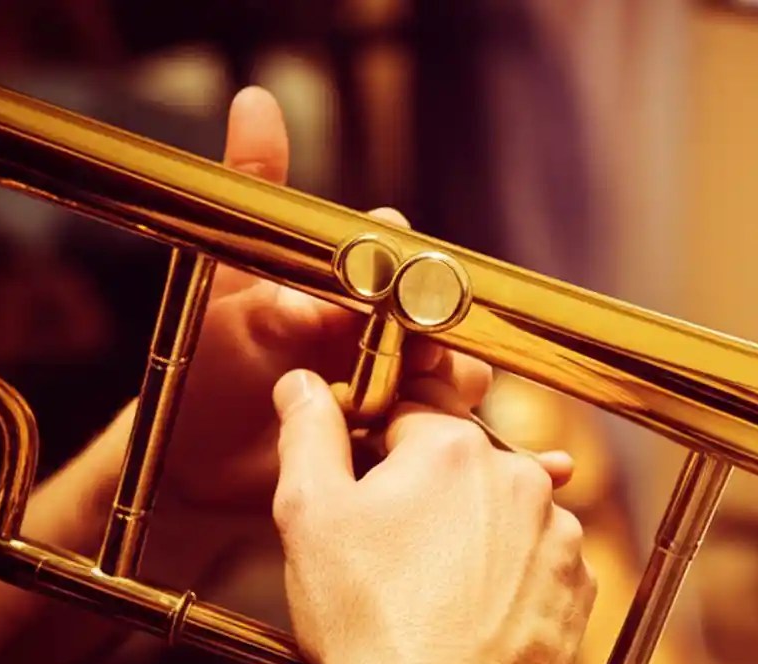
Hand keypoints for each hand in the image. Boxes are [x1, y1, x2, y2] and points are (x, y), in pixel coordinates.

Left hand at [160, 87, 497, 507]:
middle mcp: (394, 337)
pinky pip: (471, 452)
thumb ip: (251, 192)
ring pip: (468, 383)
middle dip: (448, 339)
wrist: (200, 469)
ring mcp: (409, 394)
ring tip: (437, 408)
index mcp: (360, 290)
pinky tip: (557, 467)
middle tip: (425, 355)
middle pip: (455, 323)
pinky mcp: (415, 451)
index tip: (398, 269)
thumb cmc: (208, 367)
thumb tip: (256, 100)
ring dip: (466, 392)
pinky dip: (521, 461)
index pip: (409, 260)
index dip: (410, 266)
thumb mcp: (223, 281)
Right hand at [272, 369, 595, 663]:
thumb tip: (302, 385)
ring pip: (506, 508)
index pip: (415, 404)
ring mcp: (558, 531)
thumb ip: (308, 435)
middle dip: (429, 485)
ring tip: (433, 585)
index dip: (382, 435)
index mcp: (452, 448)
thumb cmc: (372, 626)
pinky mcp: (578, 581)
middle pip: (464, 458)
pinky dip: (513, 571)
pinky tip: (474, 606)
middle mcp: (519, 478)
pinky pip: (540, 556)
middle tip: (393, 542)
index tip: (366, 468)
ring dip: (476, 528)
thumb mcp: (310, 517)